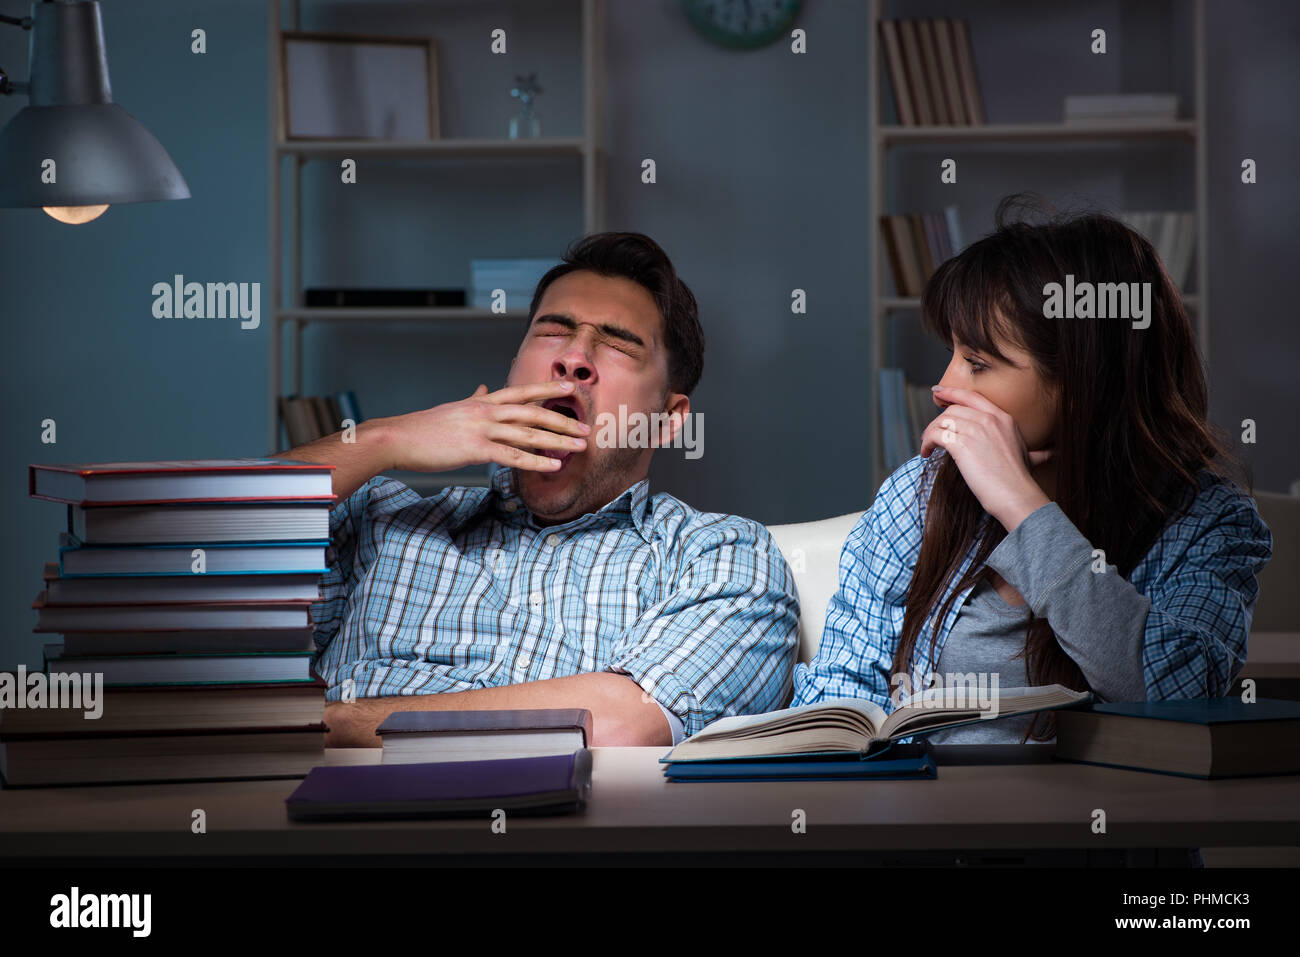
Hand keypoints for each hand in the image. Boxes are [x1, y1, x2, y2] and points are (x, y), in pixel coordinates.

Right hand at [381, 381, 589, 474]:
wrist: (398, 438)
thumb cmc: (425, 427)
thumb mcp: (454, 407)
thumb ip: (474, 397)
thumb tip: (484, 386)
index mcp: (482, 400)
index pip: (522, 390)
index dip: (548, 387)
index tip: (572, 385)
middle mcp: (486, 410)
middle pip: (533, 412)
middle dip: (563, 420)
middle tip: (586, 427)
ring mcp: (481, 429)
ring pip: (528, 434)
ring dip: (557, 441)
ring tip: (578, 448)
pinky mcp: (475, 449)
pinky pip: (512, 456)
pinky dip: (535, 462)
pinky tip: (553, 466)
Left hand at [920, 386, 1051, 531]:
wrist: (1016, 494)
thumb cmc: (1021, 480)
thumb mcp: (1030, 458)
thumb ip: (1037, 451)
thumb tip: (1050, 453)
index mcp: (1003, 418)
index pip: (971, 397)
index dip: (952, 392)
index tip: (938, 391)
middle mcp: (989, 419)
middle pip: (953, 410)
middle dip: (937, 420)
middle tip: (930, 434)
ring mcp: (976, 430)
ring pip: (942, 421)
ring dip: (929, 433)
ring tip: (927, 446)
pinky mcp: (962, 444)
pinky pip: (936, 435)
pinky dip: (926, 442)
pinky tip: (926, 452)